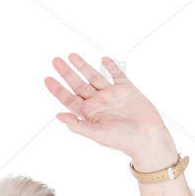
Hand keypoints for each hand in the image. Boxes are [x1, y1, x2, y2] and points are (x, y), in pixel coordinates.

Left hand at [45, 54, 177, 171]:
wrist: (147, 137)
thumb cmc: (121, 140)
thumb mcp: (96, 134)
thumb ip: (77, 125)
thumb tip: (58, 116)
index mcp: (88, 113)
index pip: (68, 99)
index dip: (57, 89)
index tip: (47, 78)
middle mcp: (98, 102)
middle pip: (78, 84)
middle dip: (67, 73)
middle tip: (55, 60)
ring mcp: (111, 94)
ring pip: (94, 77)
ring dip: (83, 66)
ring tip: (72, 55)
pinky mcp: (127, 89)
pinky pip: (118, 75)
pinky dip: (111, 67)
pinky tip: (104, 59)